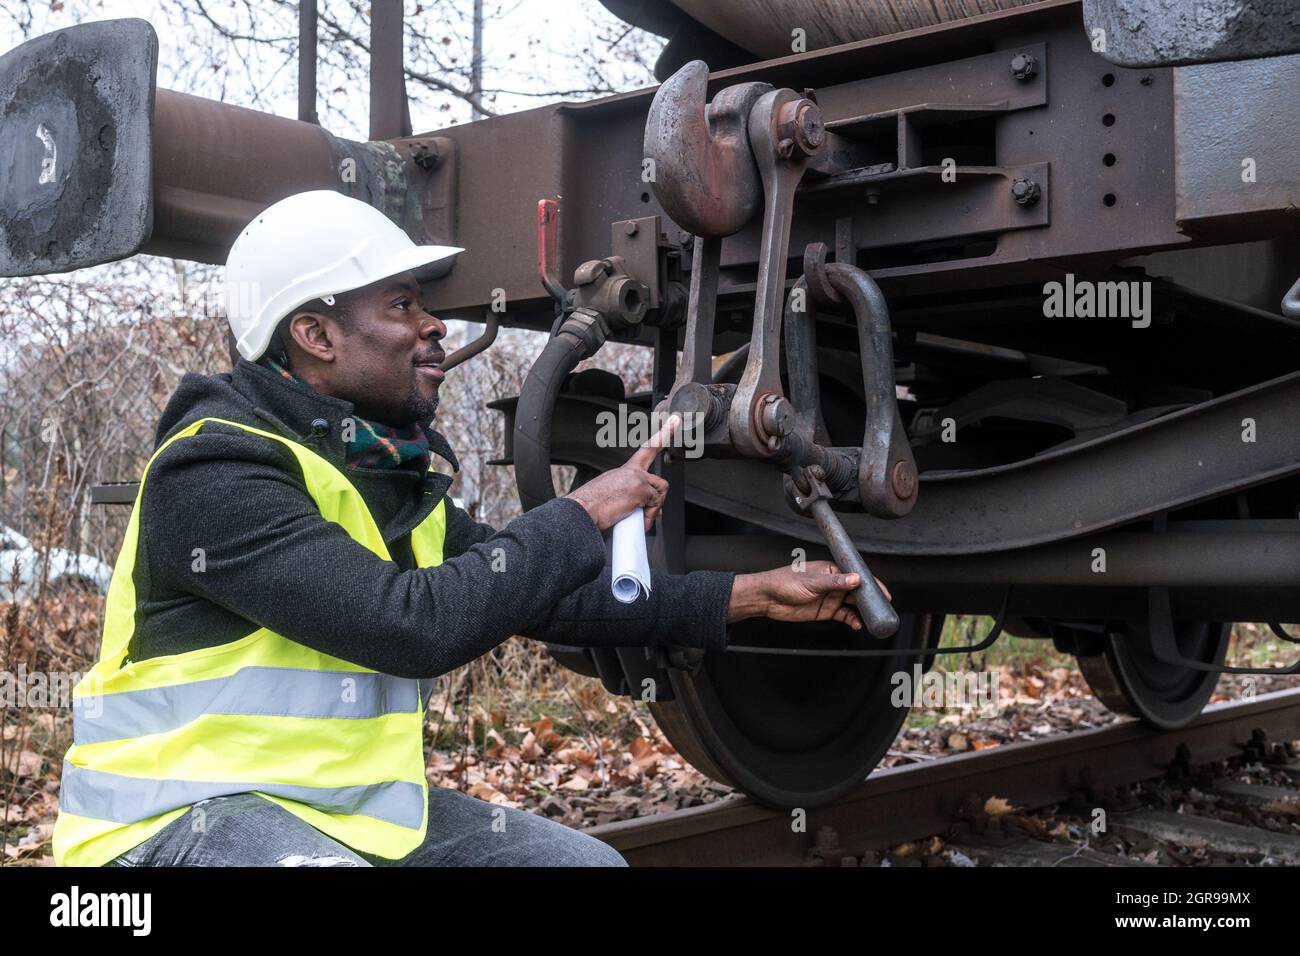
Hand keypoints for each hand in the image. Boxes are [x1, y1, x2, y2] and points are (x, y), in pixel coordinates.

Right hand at [564, 414, 678, 531]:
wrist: (582, 511)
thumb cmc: (593, 507)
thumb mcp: (615, 497)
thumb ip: (635, 498)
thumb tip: (653, 509)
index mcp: (624, 471)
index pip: (647, 449)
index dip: (663, 434)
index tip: (674, 421)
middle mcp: (631, 471)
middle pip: (660, 482)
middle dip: (657, 500)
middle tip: (646, 512)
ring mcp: (637, 479)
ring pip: (659, 495)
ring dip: (651, 510)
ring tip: (634, 517)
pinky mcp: (641, 489)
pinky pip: (655, 505)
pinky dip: (648, 517)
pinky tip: (634, 519)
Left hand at [726, 561, 891, 630]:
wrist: (768, 598)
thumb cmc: (785, 582)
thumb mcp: (812, 581)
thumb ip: (835, 582)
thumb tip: (856, 579)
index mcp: (832, 570)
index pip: (856, 575)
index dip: (871, 583)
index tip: (883, 592)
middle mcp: (834, 583)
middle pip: (858, 591)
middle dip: (871, 599)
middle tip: (884, 607)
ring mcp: (830, 597)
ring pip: (853, 604)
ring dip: (863, 611)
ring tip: (872, 618)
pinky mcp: (826, 610)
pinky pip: (844, 616)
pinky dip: (852, 620)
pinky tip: (857, 625)